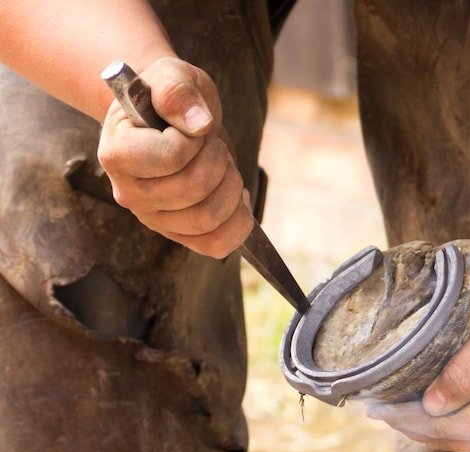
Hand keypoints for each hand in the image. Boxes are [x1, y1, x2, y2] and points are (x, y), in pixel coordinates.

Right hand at [97, 57, 252, 257]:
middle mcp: (128, 193)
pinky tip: (236, 196)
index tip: (188, 128)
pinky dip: (239, 221)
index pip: (171, 157)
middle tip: (211, 145)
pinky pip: (217, 245)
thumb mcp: (172, 76)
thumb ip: (177, 90)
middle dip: (219, 159)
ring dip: (231, 185)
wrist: (174, 119)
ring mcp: (153, 218)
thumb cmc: (170, 98)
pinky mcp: (179, 234)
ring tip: (222, 166)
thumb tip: (198, 123)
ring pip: (209, 218)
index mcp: (117, 153)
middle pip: (195, 189)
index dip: (193, 139)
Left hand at [366, 284, 469, 451]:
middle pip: (456, 440)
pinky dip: (469, 424)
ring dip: (443, 428)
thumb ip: (459, 379)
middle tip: (385, 414)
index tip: (374, 409)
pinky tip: (455, 412)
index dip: (403, 418)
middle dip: (418, 427)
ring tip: (412, 415)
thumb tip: (429, 410)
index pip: (439, 427)